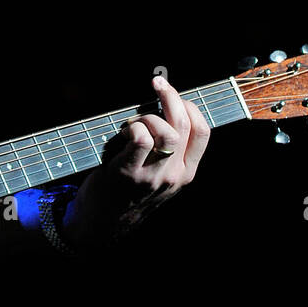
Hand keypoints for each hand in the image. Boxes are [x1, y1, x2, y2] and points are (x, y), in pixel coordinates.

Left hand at [60, 75, 209, 247]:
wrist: (104, 223)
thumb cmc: (127, 191)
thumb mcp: (159, 175)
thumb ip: (168, 151)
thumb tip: (163, 108)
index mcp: (186, 172)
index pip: (203, 131)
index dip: (190, 106)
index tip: (173, 94)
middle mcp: (175, 175)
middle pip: (184, 125)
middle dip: (170, 97)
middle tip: (157, 83)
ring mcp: (154, 176)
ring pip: (165, 132)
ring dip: (147, 117)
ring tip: (133, 123)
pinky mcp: (130, 174)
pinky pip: (140, 139)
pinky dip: (132, 128)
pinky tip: (122, 134)